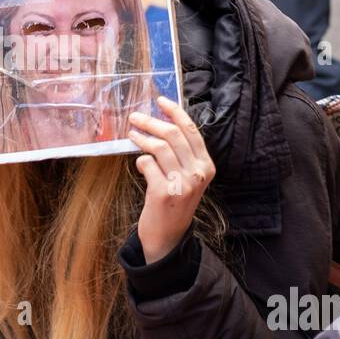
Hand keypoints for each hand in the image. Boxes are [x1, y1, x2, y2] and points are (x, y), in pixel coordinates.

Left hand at [128, 96, 215, 262]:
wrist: (168, 237)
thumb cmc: (174, 203)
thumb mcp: (187, 178)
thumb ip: (181, 155)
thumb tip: (162, 122)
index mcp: (207, 167)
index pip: (192, 131)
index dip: (175, 112)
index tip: (160, 101)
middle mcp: (198, 174)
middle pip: (173, 135)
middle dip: (151, 121)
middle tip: (135, 117)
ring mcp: (182, 183)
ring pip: (159, 146)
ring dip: (141, 137)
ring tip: (132, 134)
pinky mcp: (164, 192)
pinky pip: (147, 164)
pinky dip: (140, 161)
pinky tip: (139, 164)